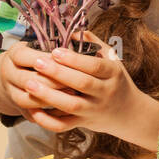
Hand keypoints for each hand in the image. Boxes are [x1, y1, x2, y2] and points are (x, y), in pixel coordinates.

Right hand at [0, 41, 76, 115]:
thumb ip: (57, 42)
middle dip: (52, 80)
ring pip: (26, 99)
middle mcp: (8, 73)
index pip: (24, 56)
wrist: (15, 74)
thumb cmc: (37, 56)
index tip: (65, 60)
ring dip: (49, 98)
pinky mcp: (17, 106)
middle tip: (75, 81)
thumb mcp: (42, 44)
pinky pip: (29, 114)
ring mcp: (10, 91)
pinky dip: (45, 113)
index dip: (45, 59)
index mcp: (14, 54)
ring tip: (72, 93)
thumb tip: (80, 39)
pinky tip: (64, 108)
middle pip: (27, 79)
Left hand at [15, 35, 157, 146]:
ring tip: (29, 84)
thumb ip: (94, 45)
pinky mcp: (83, 123)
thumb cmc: (116, 81)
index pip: (95, 66)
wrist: (129, 112)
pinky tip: (33, 110)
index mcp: (113, 73)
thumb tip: (72, 33)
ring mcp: (94, 109)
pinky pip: (63, 125)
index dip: (75, 59)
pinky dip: (47, 120)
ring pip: (71, 105)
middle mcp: (105, 92)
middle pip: (82, 83)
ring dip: (49, 96)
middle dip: (58, 73)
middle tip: (38, 63)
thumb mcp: (113, 60)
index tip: (55, 51)